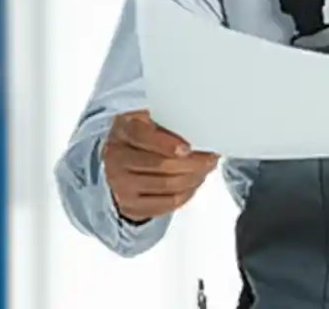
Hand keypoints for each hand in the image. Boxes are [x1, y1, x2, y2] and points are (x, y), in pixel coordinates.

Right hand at [102, 110, 218, 222]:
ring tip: (207, 169)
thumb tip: (202, 130)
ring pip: (166, 184)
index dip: (166, 143)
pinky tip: (194, 183)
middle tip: (211, 158)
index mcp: (123, 131)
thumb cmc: (143, 138)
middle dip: (193, 163)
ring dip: (194, 177)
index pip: (142, 136)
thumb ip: (168, 122)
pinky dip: (186, 193)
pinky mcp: (130, 206)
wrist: (119, 164)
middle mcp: (116, 159)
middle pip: (159, 164)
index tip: (188, 148)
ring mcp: (120, 185)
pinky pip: (166, 203)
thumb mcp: (149, 121)